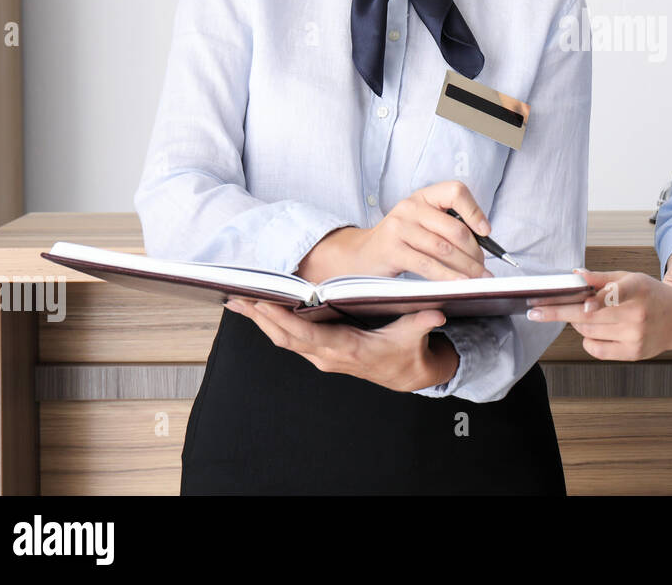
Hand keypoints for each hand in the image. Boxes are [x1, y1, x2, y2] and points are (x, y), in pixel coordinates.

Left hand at [224, 298, 457, 392]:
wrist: (408, 375)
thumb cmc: (408, 352)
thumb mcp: (416, 336)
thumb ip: (422, 323)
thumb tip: (434, 312)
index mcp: (347, 350)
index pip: (307, 336)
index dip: (282, 321)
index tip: (263, 303)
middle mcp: (328, 356)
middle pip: (284, 337)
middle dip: (259, 317)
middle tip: (236, 295)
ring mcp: (321, 356)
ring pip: (281, 339)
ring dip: (259, 320)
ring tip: (237, 299)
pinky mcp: (319, 352)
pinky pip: (288, 338)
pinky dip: (270, 323)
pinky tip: (257, 309)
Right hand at [295, 180, 492, 283]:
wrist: (360, 256)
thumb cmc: (400, 242)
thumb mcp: (421, 224)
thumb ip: (446, 226)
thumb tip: (482, 244)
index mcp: (423, 196)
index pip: (455, 191)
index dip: (475, 210)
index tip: (486, 231)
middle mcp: (411, 207)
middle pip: (454, 228)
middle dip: (475, 252)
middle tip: (484, 269)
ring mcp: (400, 227)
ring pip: (444, 249)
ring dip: (466, 268)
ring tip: (478, 280)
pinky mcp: (393, 249)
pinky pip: (428, 265)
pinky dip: (448, 277)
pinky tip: (460, 285)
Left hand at [527, 269, 671, 360]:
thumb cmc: (652, 295)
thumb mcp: (631, 278)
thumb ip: (602, 278)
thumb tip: (576, 275)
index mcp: (637, 290)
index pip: (612, 295)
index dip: (595, 301)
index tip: (580, 305)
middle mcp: (637, 315)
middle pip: (589, 317)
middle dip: (559, 312)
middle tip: (536, 311)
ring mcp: (634, 337)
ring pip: (588, 332)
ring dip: (576, 322)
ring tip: (581, 313)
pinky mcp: (632, 354)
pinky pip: (597, 349)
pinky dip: (587, 339)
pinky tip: (591, 331)